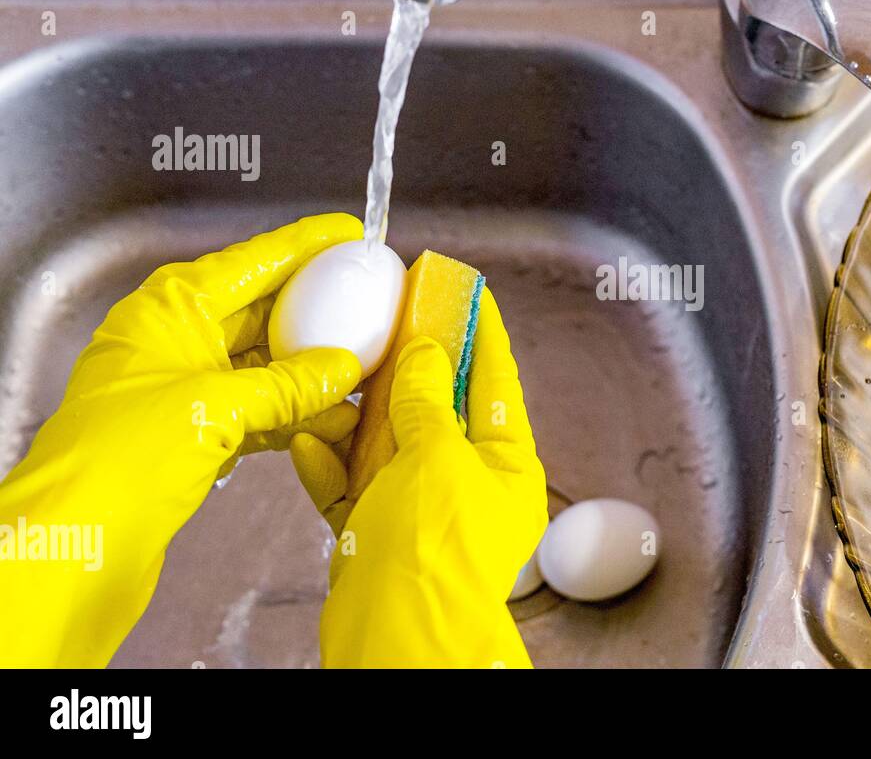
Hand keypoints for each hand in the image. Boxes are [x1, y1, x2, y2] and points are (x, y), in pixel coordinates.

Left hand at [0, 213, 364, 666]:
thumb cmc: (121, 460)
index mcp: (170, 308)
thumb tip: (345, 368)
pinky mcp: (190, 433)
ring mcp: (181, 386)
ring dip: (313, 368)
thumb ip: (288, 384)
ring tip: (369, 367)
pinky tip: (337, 418)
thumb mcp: (216, 408)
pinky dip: (294, 412)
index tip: (350, 233)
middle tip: (371, 299)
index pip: (252, 260)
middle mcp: (174, 338)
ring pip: (262, 362)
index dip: (304, 244)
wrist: (75, 543)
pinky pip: (255, 408)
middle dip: (317, 306)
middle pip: (260, 307)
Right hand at [290, 287, 547, 667]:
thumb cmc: (435, 556)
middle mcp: (468, 486)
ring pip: (389, 444)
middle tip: (391, 315)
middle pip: (439, 408)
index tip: (468, 291)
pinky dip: (328, 463)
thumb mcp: (438, 457)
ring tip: (341, 365)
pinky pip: (350, 487)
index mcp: (505, 464)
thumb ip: (429, 401)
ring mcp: (421, 510)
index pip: (496, 381)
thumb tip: (427, 354)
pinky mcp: (376, 536)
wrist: (395, 637)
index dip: (480, 332)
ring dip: (362, 409)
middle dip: (413, 364)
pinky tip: (306, 438)